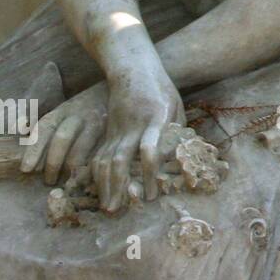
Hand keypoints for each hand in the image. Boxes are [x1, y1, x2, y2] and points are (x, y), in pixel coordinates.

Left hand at [20, 77, 107, 184]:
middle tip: (48, 181)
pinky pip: (99, 152)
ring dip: (70, 168)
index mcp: (63, 111)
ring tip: (65, 182)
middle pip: (62, 138)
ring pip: (81, 147)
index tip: (26, 169)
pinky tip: (86, 178)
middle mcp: (78, 116)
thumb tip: (15, 128)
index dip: (34, 149)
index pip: (45, 128)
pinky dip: (91, 167)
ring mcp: (96, 123)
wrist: (120, 92)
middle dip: (53, 162)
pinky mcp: (111, 133)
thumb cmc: (86, 108)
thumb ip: (45, 123)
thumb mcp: (66, 109)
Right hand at [91, 65, 183, 211]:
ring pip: (105, 159)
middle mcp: (134, 126)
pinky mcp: (108, 131)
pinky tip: (98, 190)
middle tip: (117, 210)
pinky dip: (96, 174)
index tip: (151, 194)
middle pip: (121, 159)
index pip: (150, 149)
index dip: (150, 173)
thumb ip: (179, 133)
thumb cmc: (162, 90)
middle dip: (118, 187)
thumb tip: (184, 161)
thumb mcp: (177, 107)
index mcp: (156, 119)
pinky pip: (98, 154)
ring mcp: (117, 129)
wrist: (134, 68)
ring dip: (105, 185)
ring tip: (107, 207)